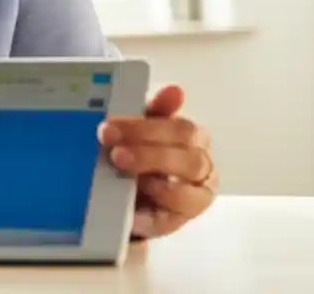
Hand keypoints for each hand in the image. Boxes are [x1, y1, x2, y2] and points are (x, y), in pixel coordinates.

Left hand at [99, 85, 216, 239]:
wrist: (129, 187)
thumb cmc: (142, 148)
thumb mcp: (143, 126)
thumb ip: (156, 110)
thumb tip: (175, 90)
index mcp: (194, 139)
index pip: (182, 131)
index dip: (147, 129)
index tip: (111, 128)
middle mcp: (202, 168)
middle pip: (189, 161)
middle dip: (149, 155)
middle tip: (114, 152)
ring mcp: (193, 199)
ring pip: (187, 194)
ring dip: (157, 186)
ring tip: (125, 178)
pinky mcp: (174, 223)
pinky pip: (167, 223)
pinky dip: (148, 219)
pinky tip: (130, 213)